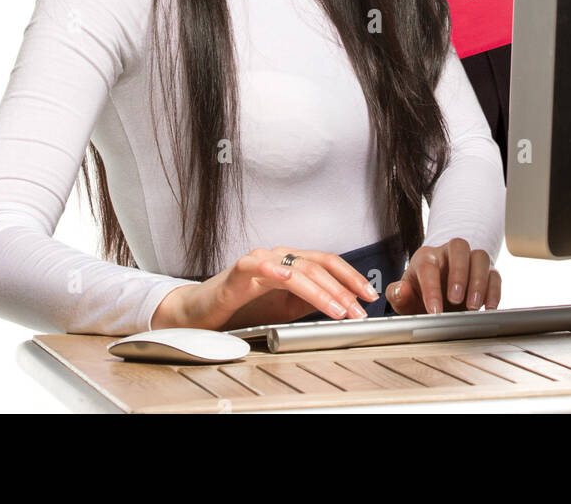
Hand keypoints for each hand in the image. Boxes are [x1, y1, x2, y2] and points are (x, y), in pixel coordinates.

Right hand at [150, 246, 380, 330]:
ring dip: (320, 289)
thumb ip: (309, 302)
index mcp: (291, 263)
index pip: (328, 264)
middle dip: (343, 289)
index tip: (369, 296)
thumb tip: (342, 303)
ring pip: (296, 268)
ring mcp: (259, 261)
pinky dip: (274, 269)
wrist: (201, 314)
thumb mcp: (285, 309)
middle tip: (358, 310)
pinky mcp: (238, 271)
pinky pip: (258, 265)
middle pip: (317, 266)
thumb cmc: (241, 309)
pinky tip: (287, 278)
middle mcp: (278, 256)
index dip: (351, 278)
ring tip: (337, 308)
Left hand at [386, 238, 500, 315]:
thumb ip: (397, 295)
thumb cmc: (419, 297)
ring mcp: (469, 262)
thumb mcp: (404, 299)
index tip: (434, 311)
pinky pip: (494, 274)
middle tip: (456, 300)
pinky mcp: (486, 273)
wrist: (437, 300)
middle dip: (459, 272)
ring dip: (478, 281)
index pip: (428, 265)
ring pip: (479, 256)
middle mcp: (449, 254)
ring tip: (473, 307)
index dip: (431, 288)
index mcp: (426, 258)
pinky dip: (494, 290)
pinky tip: (489, 308)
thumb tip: (400, 290)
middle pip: (458, 246)